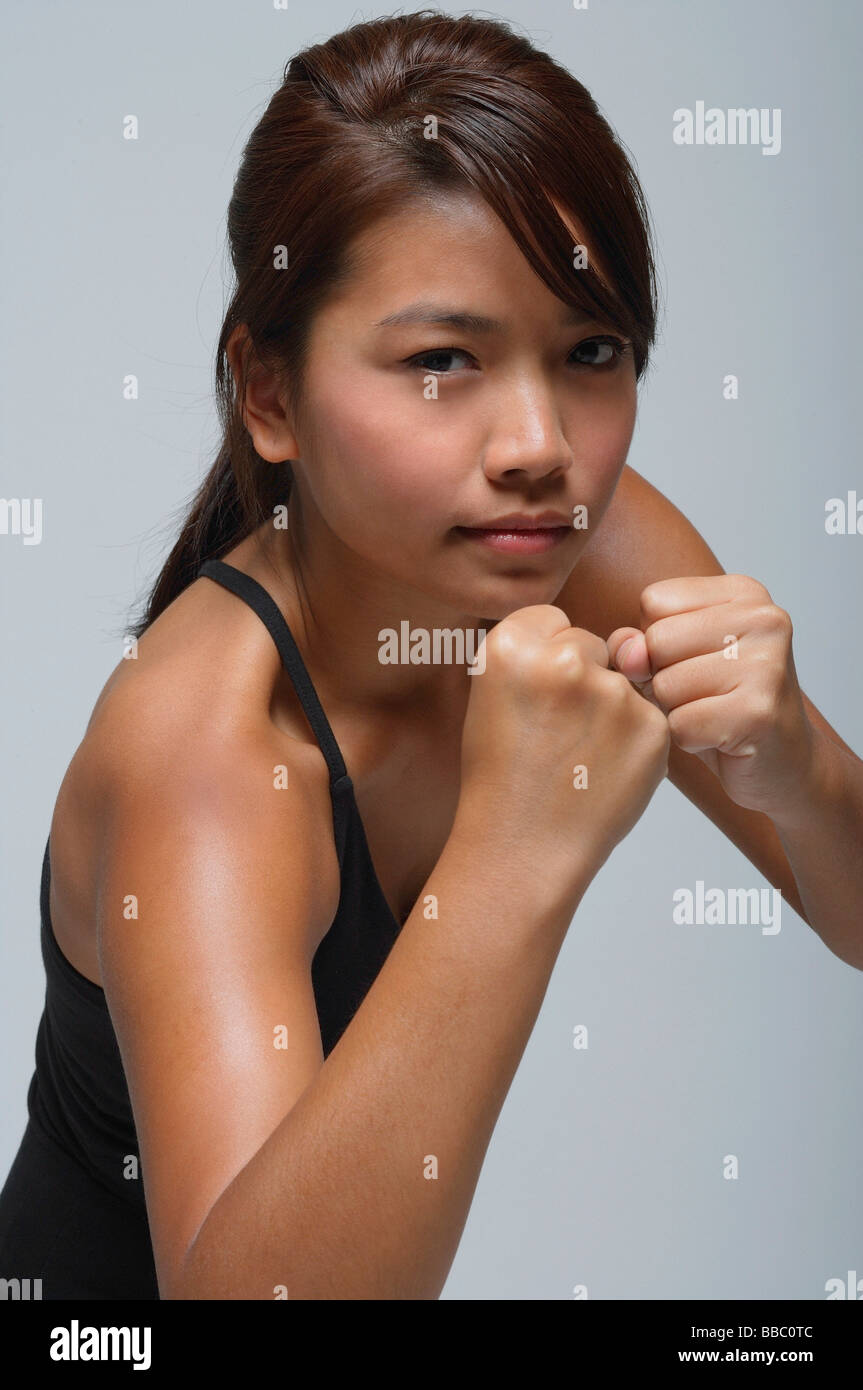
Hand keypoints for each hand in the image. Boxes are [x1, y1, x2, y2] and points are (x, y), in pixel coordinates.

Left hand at [606, 574, 817, 818]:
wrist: (782, 762)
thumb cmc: (723, 703)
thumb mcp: (674, 659)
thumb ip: (637, 643)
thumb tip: (629, 654)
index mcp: (744, 593)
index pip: (654, 601)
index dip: (655, 641)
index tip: (692, 660)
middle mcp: (764, 619)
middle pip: (657, 640)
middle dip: (662, 677)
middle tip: (703, 693)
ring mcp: (766, 665)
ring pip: (666, 685)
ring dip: (675, 711)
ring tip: (712, 713)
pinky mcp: (758, 713)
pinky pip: (680, 725)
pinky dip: (686, 740)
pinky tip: (718, 737)